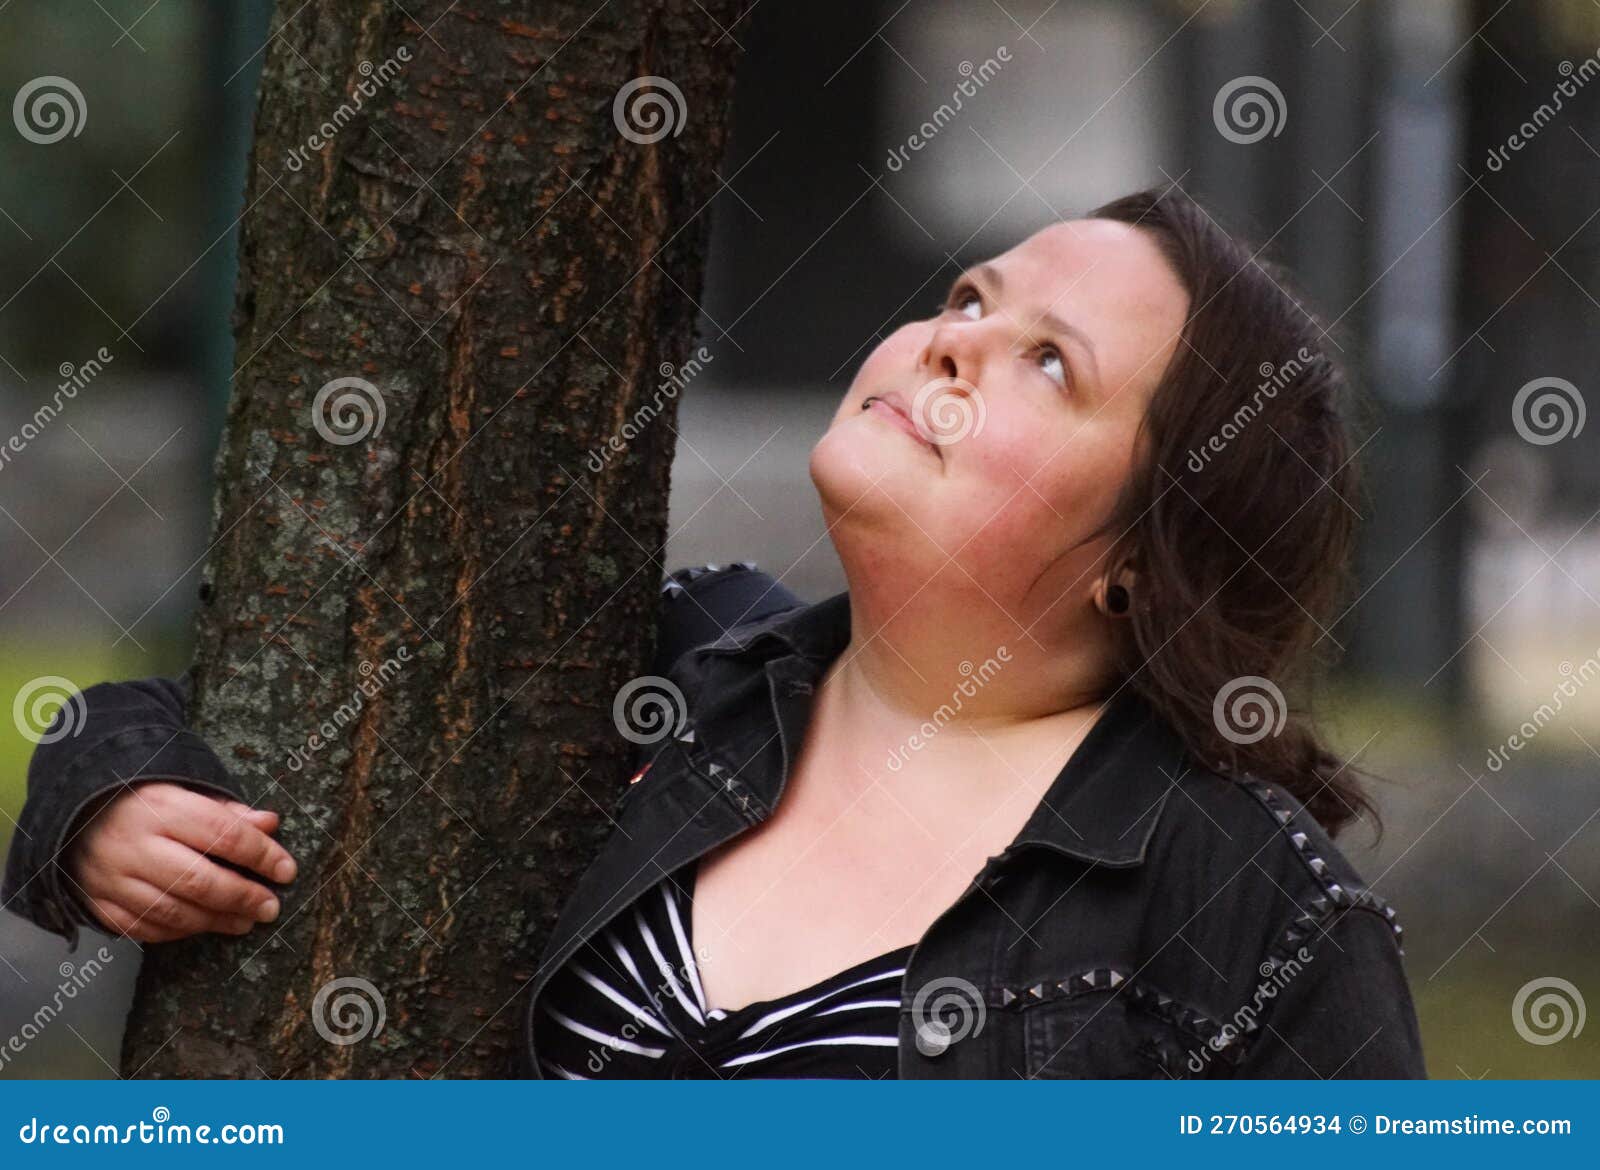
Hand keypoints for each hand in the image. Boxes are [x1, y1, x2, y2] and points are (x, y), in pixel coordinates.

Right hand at [65, 781, 297, 942]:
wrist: (74, 815)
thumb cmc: (142, 802)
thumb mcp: (184, 792)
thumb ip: (226, 811)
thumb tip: (269, 824)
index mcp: (160, 808)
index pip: (222, 834)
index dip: (260, 854)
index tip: (286, 870)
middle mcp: (134, 845)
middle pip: (198, 881)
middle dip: (242, 897)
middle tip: (271, 907)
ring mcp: (111, 879)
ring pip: (173, 911)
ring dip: (216, 920)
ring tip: (246, 921)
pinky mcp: (98, 904)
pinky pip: (145, 928)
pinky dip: (179, 931)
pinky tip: (203, 925)